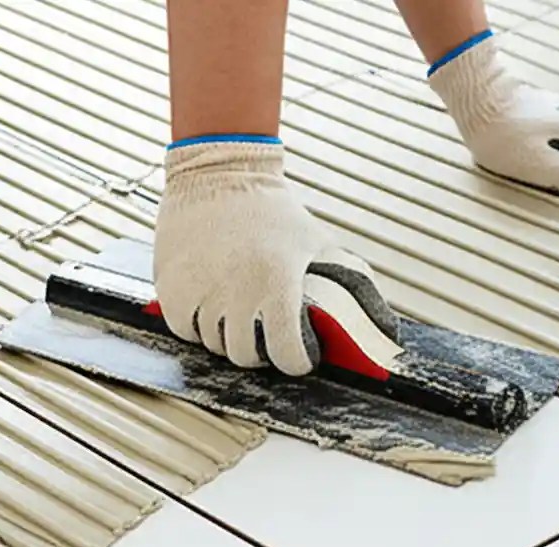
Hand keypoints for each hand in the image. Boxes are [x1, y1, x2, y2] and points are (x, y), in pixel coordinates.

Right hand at [154, 140, 397, 375]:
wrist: (218, 173)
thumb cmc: (273, 210)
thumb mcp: (321, 243)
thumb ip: (354, 284)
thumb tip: (388, 327)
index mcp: (277, 285)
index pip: (287, 356)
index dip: (296, 361)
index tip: (298, 354)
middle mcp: (236, 294)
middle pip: (246, 357)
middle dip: (261, 351)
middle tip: (266, 331)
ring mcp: (200, 293)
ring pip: (214, 345)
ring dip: (228, 336)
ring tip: (238, 310)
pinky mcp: (171, 288)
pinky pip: (184, 330)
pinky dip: (197, 326)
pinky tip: (211, 306)